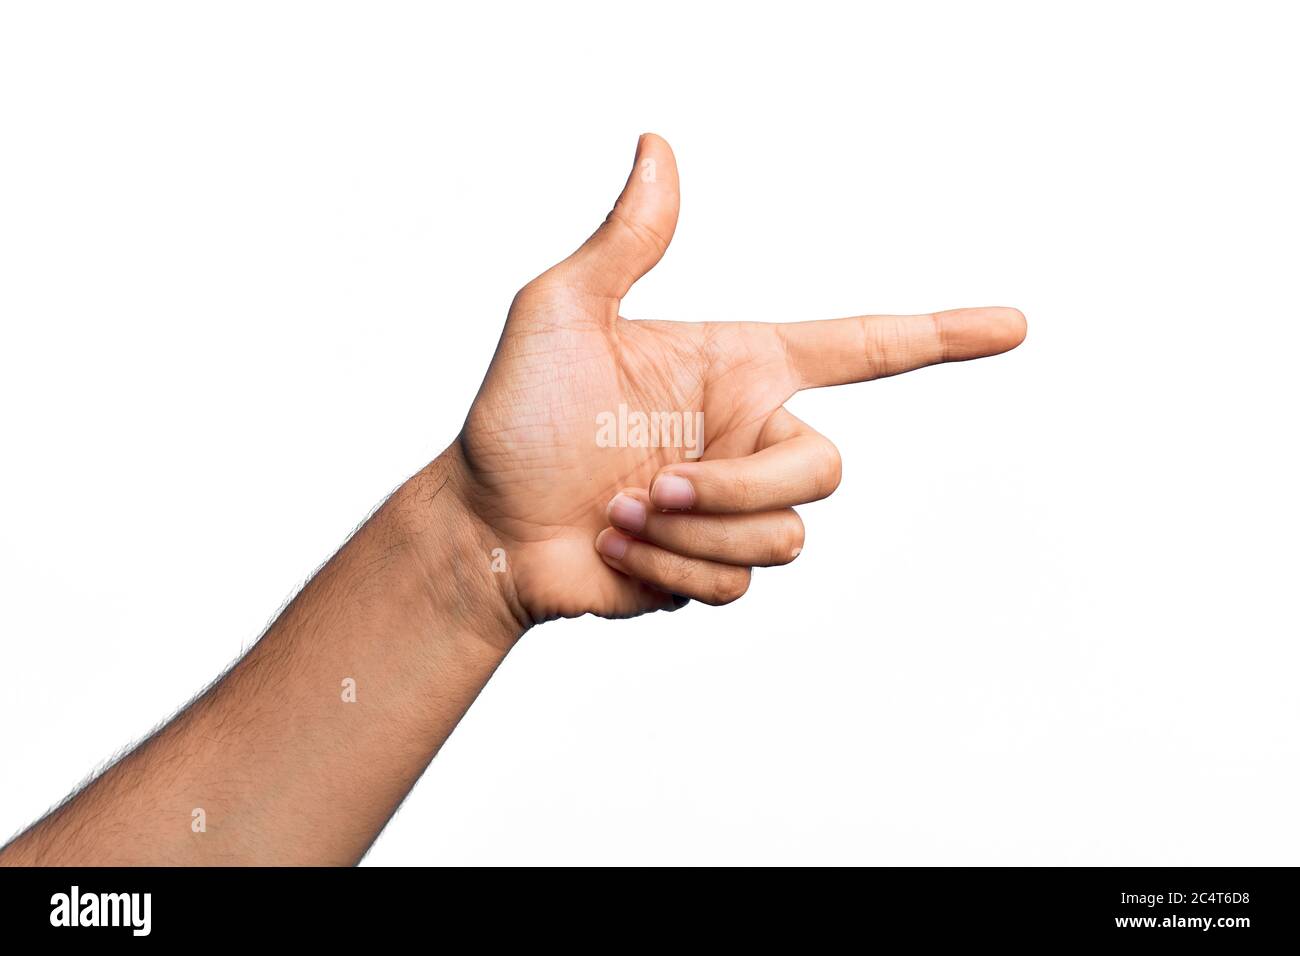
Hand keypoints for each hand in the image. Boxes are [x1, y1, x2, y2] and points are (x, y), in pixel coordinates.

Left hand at [453, 134, 1024, 623]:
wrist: (486, 525)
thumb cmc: (515, 414)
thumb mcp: (560, 312)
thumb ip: (624, 240)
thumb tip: (656, 146)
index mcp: (737, 369)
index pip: (861, 348)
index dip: (941, 337)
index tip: (1013, 326)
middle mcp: (749, 437)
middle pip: (824, 471)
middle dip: (738, 488)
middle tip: (651, 482)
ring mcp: (735, 508)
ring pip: (783, 537)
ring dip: (690, 532)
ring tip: (618, 515)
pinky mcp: (713, 569)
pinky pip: (736, 584)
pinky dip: (668, 572)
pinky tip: (616, 551)